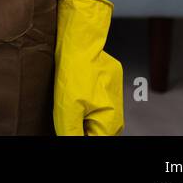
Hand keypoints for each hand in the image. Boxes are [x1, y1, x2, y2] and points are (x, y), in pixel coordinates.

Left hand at [53, 0, 124, 134]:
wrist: (81, 41)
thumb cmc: (75, 72)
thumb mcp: (67, 109)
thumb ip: (71, 132)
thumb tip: (72, 140)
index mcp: (110, 123)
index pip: (94, 141)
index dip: (77, 135)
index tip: (67, 125)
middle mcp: (117, 115)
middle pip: (95, 132)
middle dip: (79, 127)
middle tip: (65, 114)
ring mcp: (115, 100)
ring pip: (94, 118)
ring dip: (81, 116)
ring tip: (68, 102)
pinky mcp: (109, 87)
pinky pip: (96, 102)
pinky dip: (84, 102)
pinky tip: (73, 92)